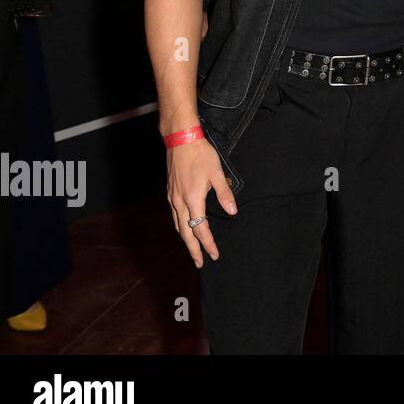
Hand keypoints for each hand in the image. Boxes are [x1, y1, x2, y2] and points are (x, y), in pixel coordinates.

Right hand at [165, 136, 237, 267]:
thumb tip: (232, 212)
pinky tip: (184, 227)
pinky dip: (180, 227)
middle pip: (185, 233)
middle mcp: (179, 202)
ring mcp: (172, 197)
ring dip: (185, 240)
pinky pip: (174, 216)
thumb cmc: (200, 155)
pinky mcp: (170, 192)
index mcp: (193, 199)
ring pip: (178, 225)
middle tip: (199, 263)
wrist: (180, 140)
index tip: (214, 255)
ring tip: (193, 249)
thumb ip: (224, 194)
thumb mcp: (217, 173)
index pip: (201, 229)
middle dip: (193, 249)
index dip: (208, 243)